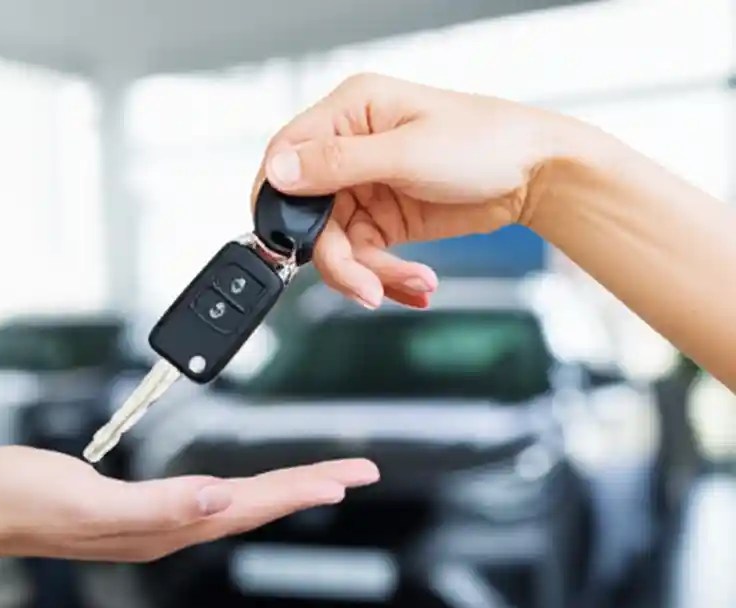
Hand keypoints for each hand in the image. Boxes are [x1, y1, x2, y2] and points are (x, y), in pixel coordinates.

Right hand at [0, 446, 377, 561]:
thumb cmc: (22, 501)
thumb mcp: (89, 501)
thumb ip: (158, 506)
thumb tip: (219, 501)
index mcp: (160, 527)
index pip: (249, 506)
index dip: (301, 489)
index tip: (347, 476)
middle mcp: (163, 528)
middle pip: (253, 506)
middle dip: (307, 488)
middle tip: (355, 472)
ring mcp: (147, 520)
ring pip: (233, 504)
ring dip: (279, 491)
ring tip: (317, 480)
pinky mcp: (130, 505)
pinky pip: (201, 498)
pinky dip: (235, 490)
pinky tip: (238, 488)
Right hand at [256, 73, 566, 308]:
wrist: (539, 176)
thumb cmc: (488, 142)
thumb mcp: (408, 152)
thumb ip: (338, 163)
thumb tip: (279, 170)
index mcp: (351, 112)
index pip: (287, 154)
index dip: (280, 200)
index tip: (289, 241)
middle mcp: (351, 148)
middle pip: (310, 213)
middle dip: (337, 256)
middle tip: (362, 284)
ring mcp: (366, 185)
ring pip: (337, 243)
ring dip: (368, 272)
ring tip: (402, 284)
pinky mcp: (385, 218)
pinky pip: (365, 257)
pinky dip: (386, 277)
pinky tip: (414, 283)